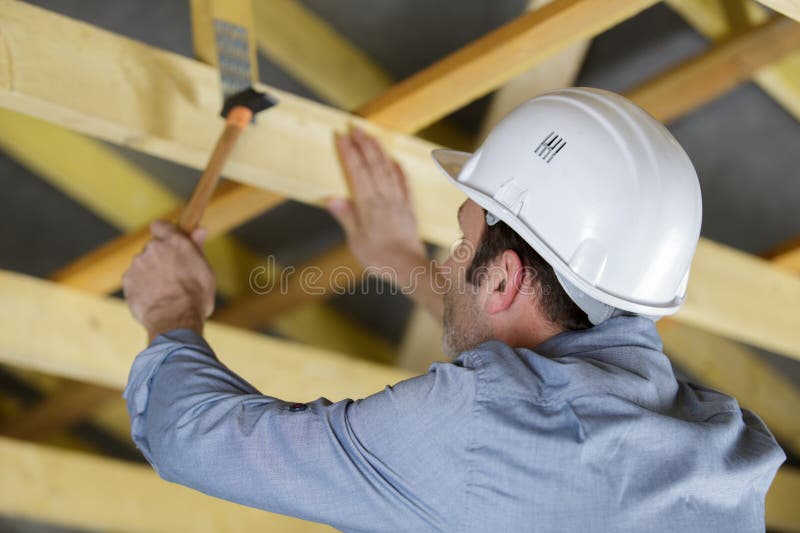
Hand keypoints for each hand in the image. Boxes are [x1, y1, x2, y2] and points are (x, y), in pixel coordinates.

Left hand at [123, 220, 215, 342]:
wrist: (174, 321)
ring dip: (151, 272)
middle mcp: (153, 248)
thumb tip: (199, 228)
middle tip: (174, 275)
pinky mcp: (127, 280)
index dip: (165, 232)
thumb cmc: (195, 297)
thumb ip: (197, 247)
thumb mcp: (204, 270)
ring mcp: (137, 264)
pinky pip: (134, 279)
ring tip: (165, 291)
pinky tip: (154, 298)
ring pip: (143, 263)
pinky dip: (142, 286)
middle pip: (153, 247)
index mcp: (175, 242)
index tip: (171, 242)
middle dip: (161, 257)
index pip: (161, 225)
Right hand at [328, 127, 426, 274]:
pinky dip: (398, 169)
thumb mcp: (356, 241)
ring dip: (379, 150)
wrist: (410, 268)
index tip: (340, 136)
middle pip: (373, 164)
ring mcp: (399, 201)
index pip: (356, 171)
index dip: (348, 152)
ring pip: (388, 169)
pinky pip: (404, 183)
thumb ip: (346, 217)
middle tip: (354, 126)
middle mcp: (385, 198)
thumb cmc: (381, 259)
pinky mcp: (409, 208)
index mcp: (369, 205)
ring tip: (371, 136)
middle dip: (363, 143)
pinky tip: (394, 161)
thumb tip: (331, 198)